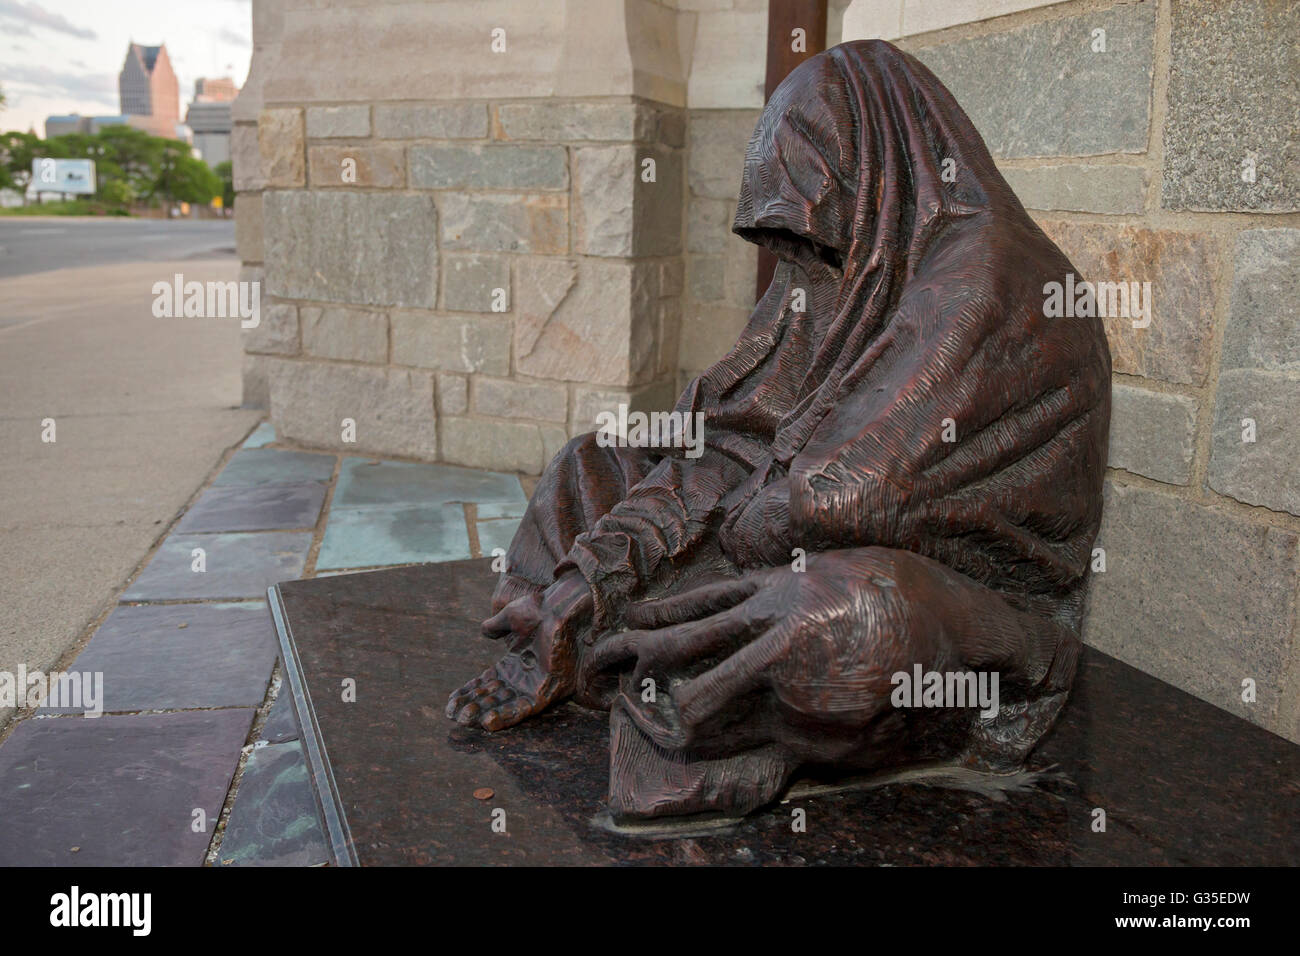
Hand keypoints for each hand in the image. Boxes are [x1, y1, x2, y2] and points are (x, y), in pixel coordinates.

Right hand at [445, 572, 593, 730]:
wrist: (561, 610)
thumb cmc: (538, 610)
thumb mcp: (510, 618)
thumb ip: (495, 626)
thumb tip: (484, 631)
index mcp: (512, 663)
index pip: (485, 683)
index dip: (468, 693)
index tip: (450, 703)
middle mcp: (522, 678)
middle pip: (492, 698)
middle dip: (472, 707)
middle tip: (454, 716)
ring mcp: (533, 686)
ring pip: (504, 706)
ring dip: (484, 714)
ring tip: (465, 720)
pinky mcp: (546, 692)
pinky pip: (523, 709)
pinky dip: (506, 717)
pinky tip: (488, 722)